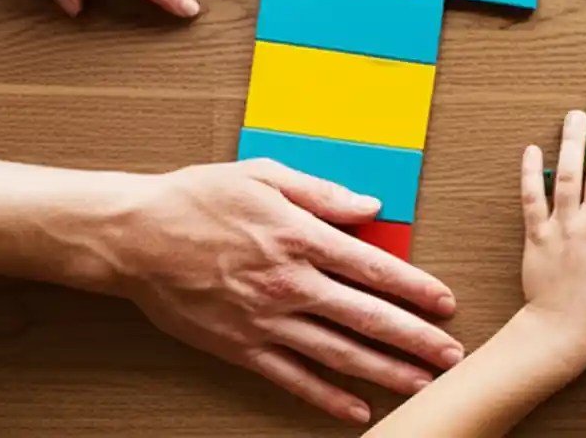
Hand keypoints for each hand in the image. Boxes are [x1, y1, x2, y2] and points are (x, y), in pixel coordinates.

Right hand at [99, 159, 462, 423]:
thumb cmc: (198, 198)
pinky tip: (356, 410)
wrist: (133, 237)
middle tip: (451, 354)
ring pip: (338, 353)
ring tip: (422, 383)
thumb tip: (372, 205)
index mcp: (299, 237)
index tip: (446, 303)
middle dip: (415, 339)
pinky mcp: (240, 347)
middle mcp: (289, 283)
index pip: (372, 268)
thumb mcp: (264, 175)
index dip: (415, 288)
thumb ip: (322, 192)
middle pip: (366, 317)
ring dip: (385, 371)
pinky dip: (326, 397)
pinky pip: (292, 378)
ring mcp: (265, 320)